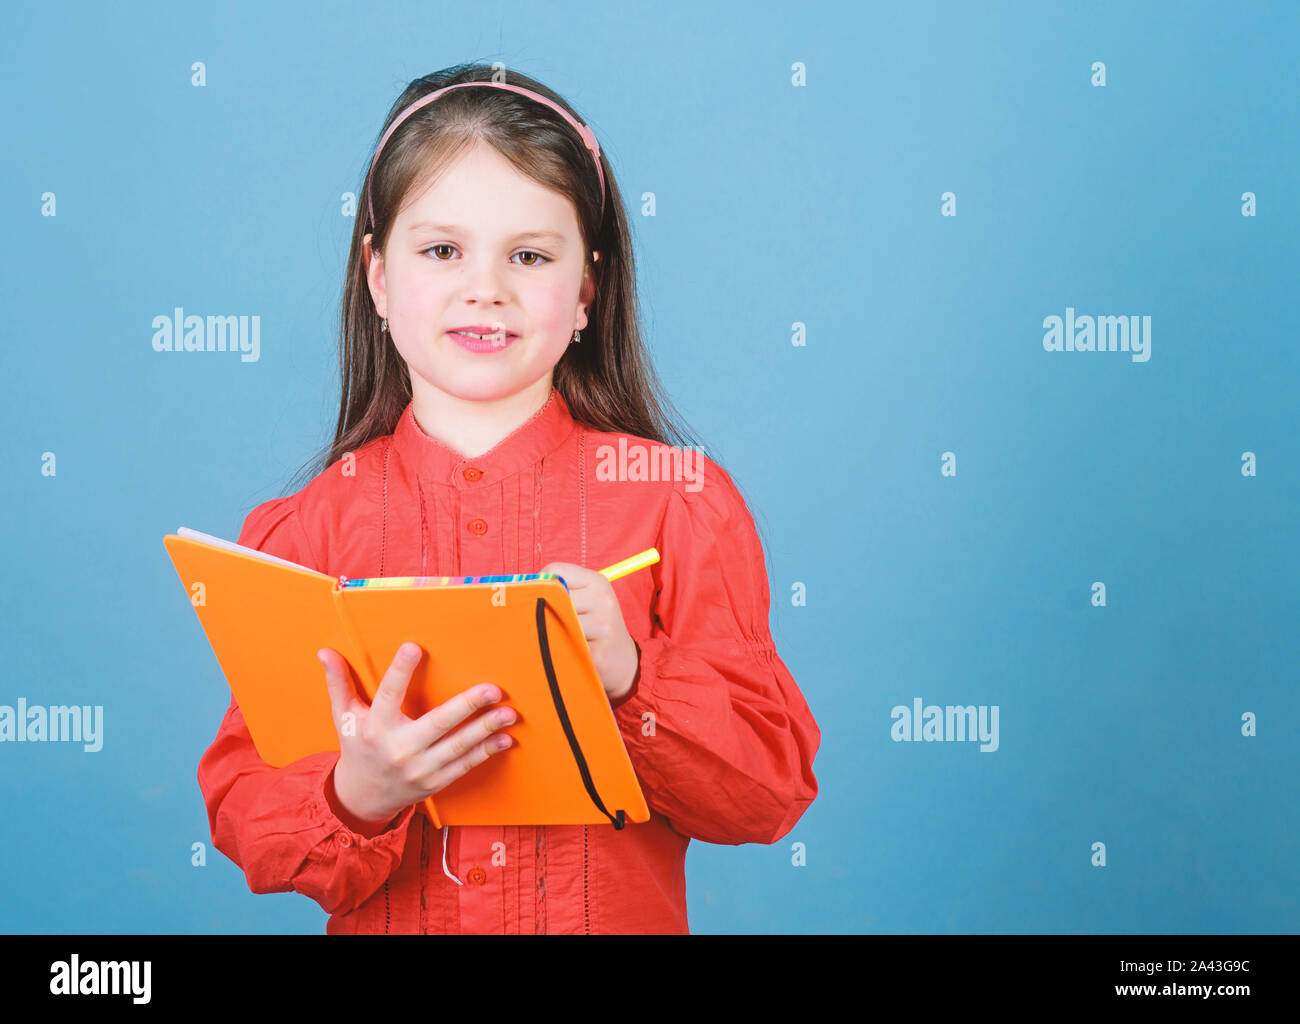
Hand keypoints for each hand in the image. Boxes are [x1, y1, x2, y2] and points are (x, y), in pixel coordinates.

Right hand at [317, 641, 517, 828]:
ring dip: (486, 729)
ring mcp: (419, 769)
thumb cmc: (358, 747)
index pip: (388, 694)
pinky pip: (464, 765)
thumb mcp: (345, 717)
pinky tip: (505, 738)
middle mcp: (398, 749)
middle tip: (492, 689)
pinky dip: (486, 752)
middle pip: (437, 724)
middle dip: (467, 706)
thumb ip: (339, 683)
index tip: (414, 647)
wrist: (363, 798)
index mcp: (375, 727)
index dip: (400, 670)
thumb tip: (324, 652)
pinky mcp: (435, 782)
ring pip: (457, 746)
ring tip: (508, 713)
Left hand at [539, 562, 638, 703]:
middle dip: (539, 611)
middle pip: (552, 596)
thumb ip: (559, 591)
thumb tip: (517, 591)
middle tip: (537, 623)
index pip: (555, 571)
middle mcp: (603, 600)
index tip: (539, 599)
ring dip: (545, 633)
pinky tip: (560, 654)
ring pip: (555, 623)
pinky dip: (554, 652)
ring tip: (549, 639)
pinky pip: (562, 648)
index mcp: (598, 582)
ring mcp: (603, 626)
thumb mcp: (586, 601)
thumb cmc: (593, 628)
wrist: (623, 662)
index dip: (540, 585)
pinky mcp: (598, 653)